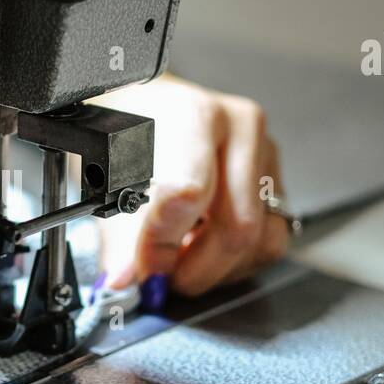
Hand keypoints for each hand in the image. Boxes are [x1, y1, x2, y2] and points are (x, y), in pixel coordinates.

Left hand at [97, 74, 288, 296]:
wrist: (148, 105)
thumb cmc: (127, 132)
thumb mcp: (107, 173)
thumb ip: (117, 232)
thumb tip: (122, 278)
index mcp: (194, 116)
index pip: (187, 194)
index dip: (161, 244)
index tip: (140, 268)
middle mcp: (239, 130)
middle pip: (236, 227)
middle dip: (194, 268)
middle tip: (159, 275)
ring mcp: (264, 153)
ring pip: (260, 241)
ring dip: (216, 268)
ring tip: (179, 256)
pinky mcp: (276, 179)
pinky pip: (270, 242)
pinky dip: (235, 261)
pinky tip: (203, 245)